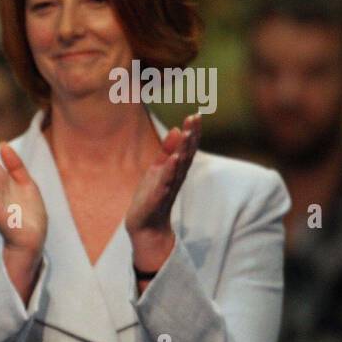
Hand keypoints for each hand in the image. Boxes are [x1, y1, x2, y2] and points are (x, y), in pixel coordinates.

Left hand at [125, 113, 200, 269]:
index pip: (187, 148)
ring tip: (187, 133)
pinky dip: (170, 170)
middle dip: (191, 136)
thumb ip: (166, 151)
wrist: (145, 227)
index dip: (192, 132)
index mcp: (176, 170)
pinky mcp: (157, 198)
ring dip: (183, 149)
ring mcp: (167, 187)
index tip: (196, 114)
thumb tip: (176, 129)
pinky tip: (174, 159)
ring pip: (179, 166)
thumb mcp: (157, 170)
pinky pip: (165, 182)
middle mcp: (175, 177)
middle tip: (196, 117)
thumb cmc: (151, 197)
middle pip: (187, 154)